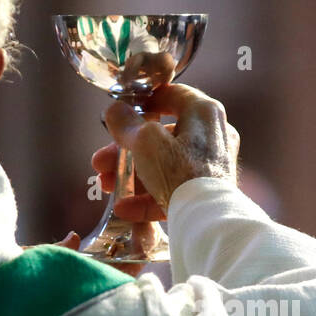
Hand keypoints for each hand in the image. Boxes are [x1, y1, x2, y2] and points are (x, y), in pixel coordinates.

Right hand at [96, 84, 239, 215]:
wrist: (207, 221)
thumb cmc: (180, 173)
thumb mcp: (144, 142)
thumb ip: (125, 124)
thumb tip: (114, 110)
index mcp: (203, 113)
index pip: (173, 94)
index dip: (146, 100)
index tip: (125, 111)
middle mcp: (213, 137)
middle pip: (161, 138)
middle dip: (125, 152)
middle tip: (102, 162)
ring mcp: (212, 167)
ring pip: (165, 166)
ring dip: (132, 177)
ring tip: (107, 186)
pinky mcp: (208, 193)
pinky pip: (175, 189)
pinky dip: (149, 197)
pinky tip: (124, 208)